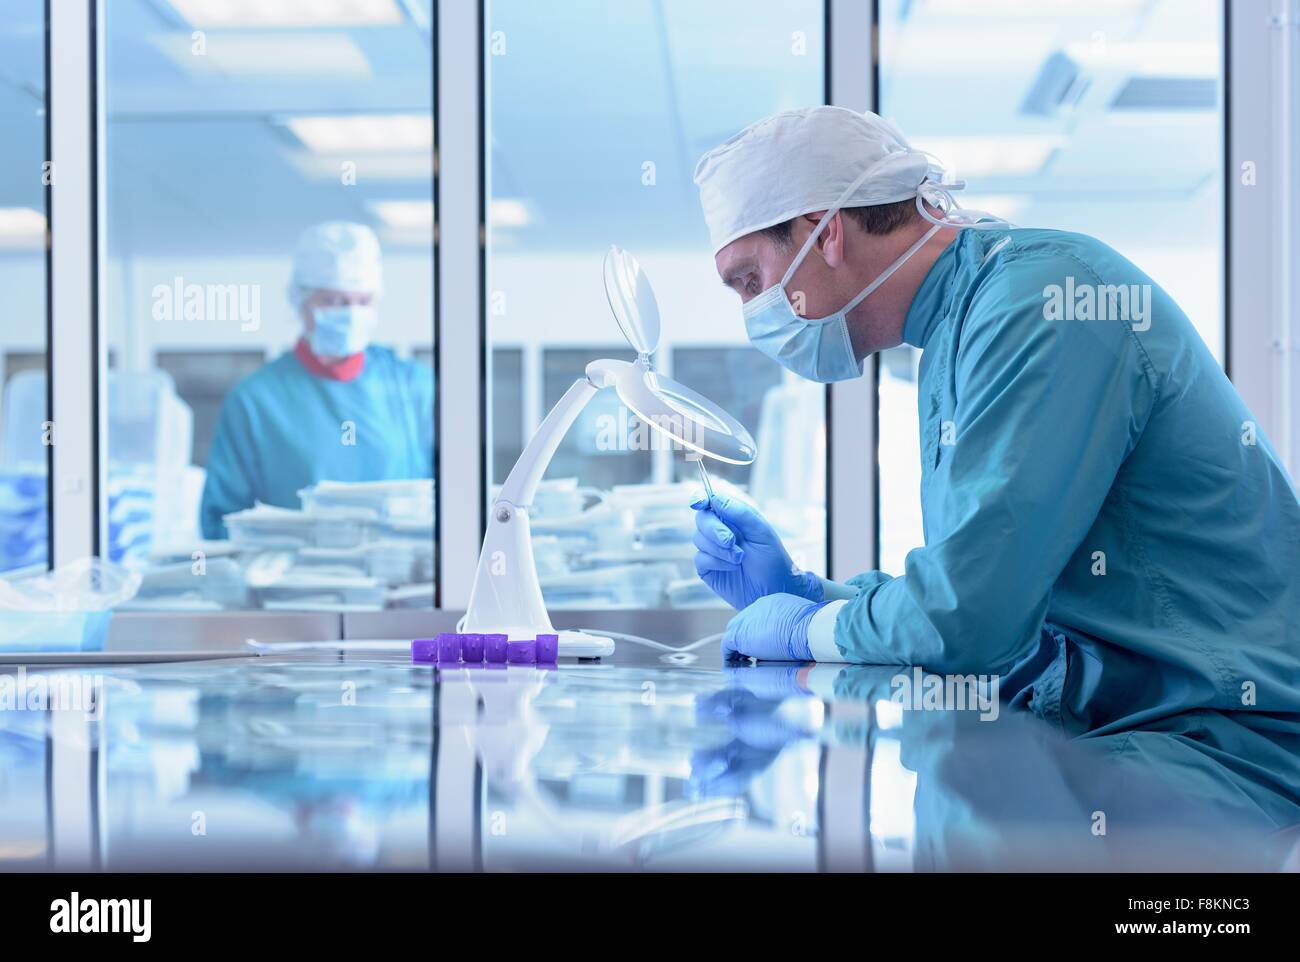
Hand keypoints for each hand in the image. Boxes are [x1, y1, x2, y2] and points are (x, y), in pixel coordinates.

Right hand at [691, 493, 820, 609]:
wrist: (774, 590)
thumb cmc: (772, 559)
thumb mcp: (761, 532)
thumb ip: (740, 513)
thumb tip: (715, 498)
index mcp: (734, 518)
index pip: (711, 501)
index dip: (700, 499)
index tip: (698, 503)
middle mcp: (720, 531)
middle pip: (702, 519)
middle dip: (714, 529)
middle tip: (731, 541)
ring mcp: (712, 549)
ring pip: (698, 539)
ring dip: (719, 549)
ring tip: (739, 558)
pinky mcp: (707, 568)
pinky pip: (700, 558)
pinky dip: (716, 562)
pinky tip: (731, 568)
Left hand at [722, 593, 825, 661]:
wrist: (809, 629)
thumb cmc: (813, 629)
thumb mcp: (801, 623)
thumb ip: (791, 628)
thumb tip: (792, 641)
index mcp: (773, 602)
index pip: (759, 616)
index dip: (759, 631)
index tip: (763, 643)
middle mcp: (757, 607)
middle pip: (743, 622)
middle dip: (745, 637)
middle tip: (749, 654)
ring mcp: (746, 619)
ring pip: (734, 632)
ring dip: (737, 648)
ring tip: (743, 662)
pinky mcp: (739, 635)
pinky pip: (727, 646)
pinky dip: (730, 656)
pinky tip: (734, 666)